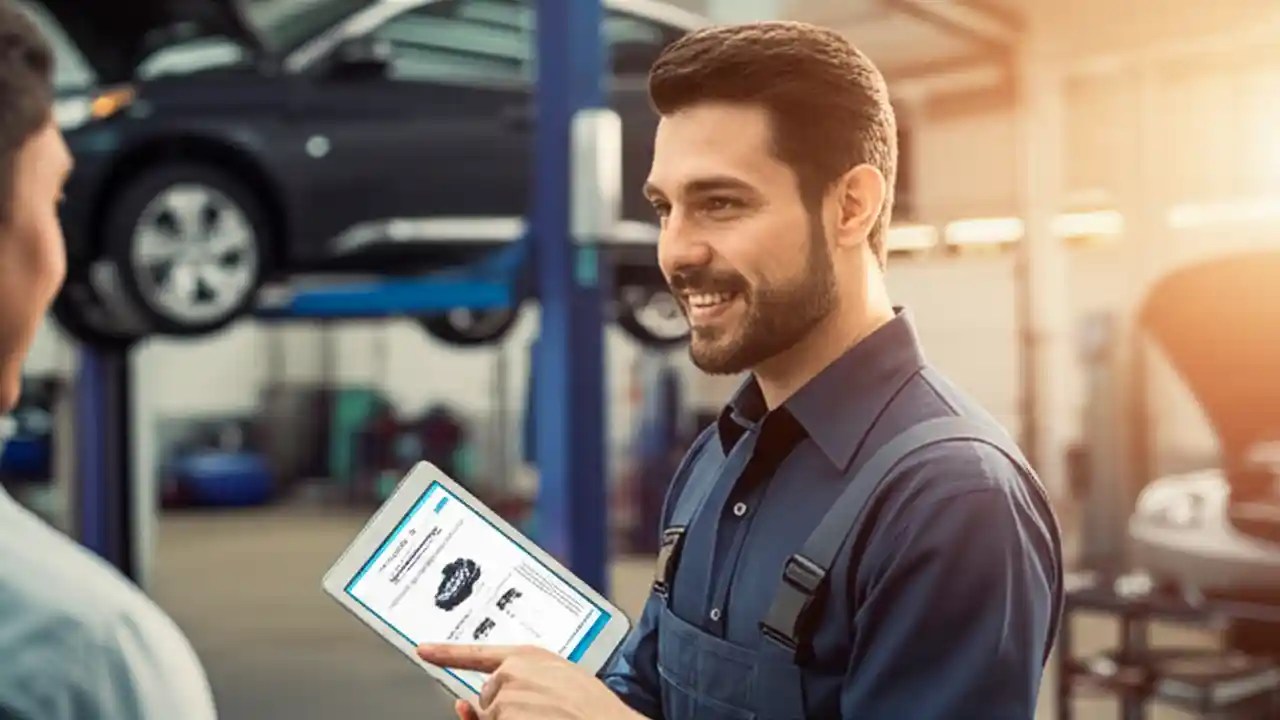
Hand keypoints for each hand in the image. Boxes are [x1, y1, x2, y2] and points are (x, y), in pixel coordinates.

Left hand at [417, 643, 640, 719]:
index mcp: (527, 656)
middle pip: (489, 696)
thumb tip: (466, 703)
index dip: (446, 653)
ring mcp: (504, 702)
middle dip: (506, 707)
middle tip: (543, 712)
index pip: (477, 653)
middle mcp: (510, 675)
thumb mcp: (561, 678)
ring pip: (492, 718)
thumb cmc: (593, 706)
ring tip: (548, 718)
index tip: (424, 650)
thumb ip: (522, 680)